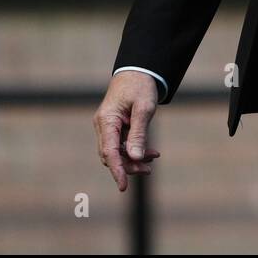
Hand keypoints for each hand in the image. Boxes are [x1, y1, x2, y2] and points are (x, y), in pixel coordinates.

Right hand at [93, 72, 161, 191]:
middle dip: (129, 165)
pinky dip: (135, 149)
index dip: (117, 171)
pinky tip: (151, 152)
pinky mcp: (115, 126)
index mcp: (106, 120)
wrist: (138, 70)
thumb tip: (135, 158)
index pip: (109, 152)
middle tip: (149, 169)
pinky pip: (122, 144)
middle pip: (112, 155)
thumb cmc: (141, 86)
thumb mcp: (144, 108)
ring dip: (134, 158)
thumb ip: (139, 133)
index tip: (123, 187)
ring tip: (153, 158)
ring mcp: (108, 126)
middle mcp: (103, 125)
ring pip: (117, 151)